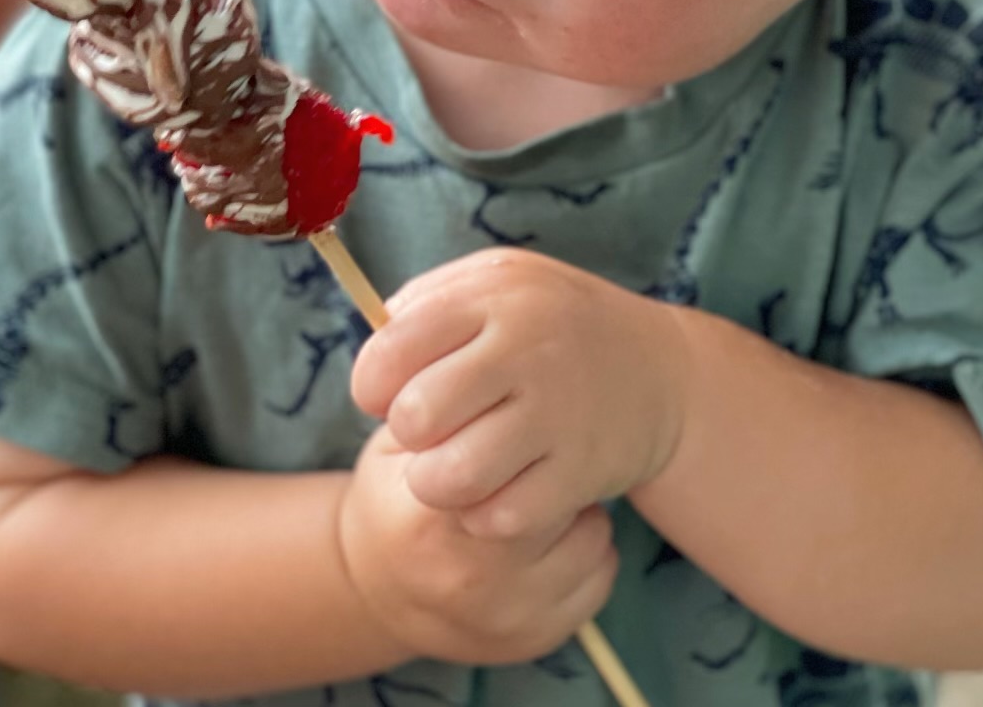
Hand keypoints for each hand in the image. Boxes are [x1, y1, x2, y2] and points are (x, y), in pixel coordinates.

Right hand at [337, 424, 618, 665]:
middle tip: (536, 442)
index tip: (509, 405)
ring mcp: (507, 615)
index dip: (512, 418)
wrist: (381, 590)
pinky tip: (555, 531)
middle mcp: (467, 574)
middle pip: (548, 494)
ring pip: (589, 532)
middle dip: (550, 459)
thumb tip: (470, 345)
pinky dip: (587, 546)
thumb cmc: (393, 493)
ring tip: (541, 486)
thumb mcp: (392, 441)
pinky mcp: (539, 637)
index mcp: (422, 513)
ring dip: (574, 504)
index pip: (494, 451)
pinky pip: (600, 572)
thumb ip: (427, 396)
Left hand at [351, 249, 685, 540]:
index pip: (390, 351)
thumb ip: (427, 301)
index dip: (371, 384)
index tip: (390, 393)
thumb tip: (373, 346)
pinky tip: (500, 486)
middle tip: (435, 429)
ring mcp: (557, 412)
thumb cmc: (551, 323)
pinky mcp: (581, 470)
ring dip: (438, 482)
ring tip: (455, 466)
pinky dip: (487, 513)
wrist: (659, 369)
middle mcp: (525, 349)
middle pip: (416, 417)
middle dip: (410, 434)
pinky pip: (501, 516)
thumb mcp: (496, 282)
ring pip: (451, 477)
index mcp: (491, 296)